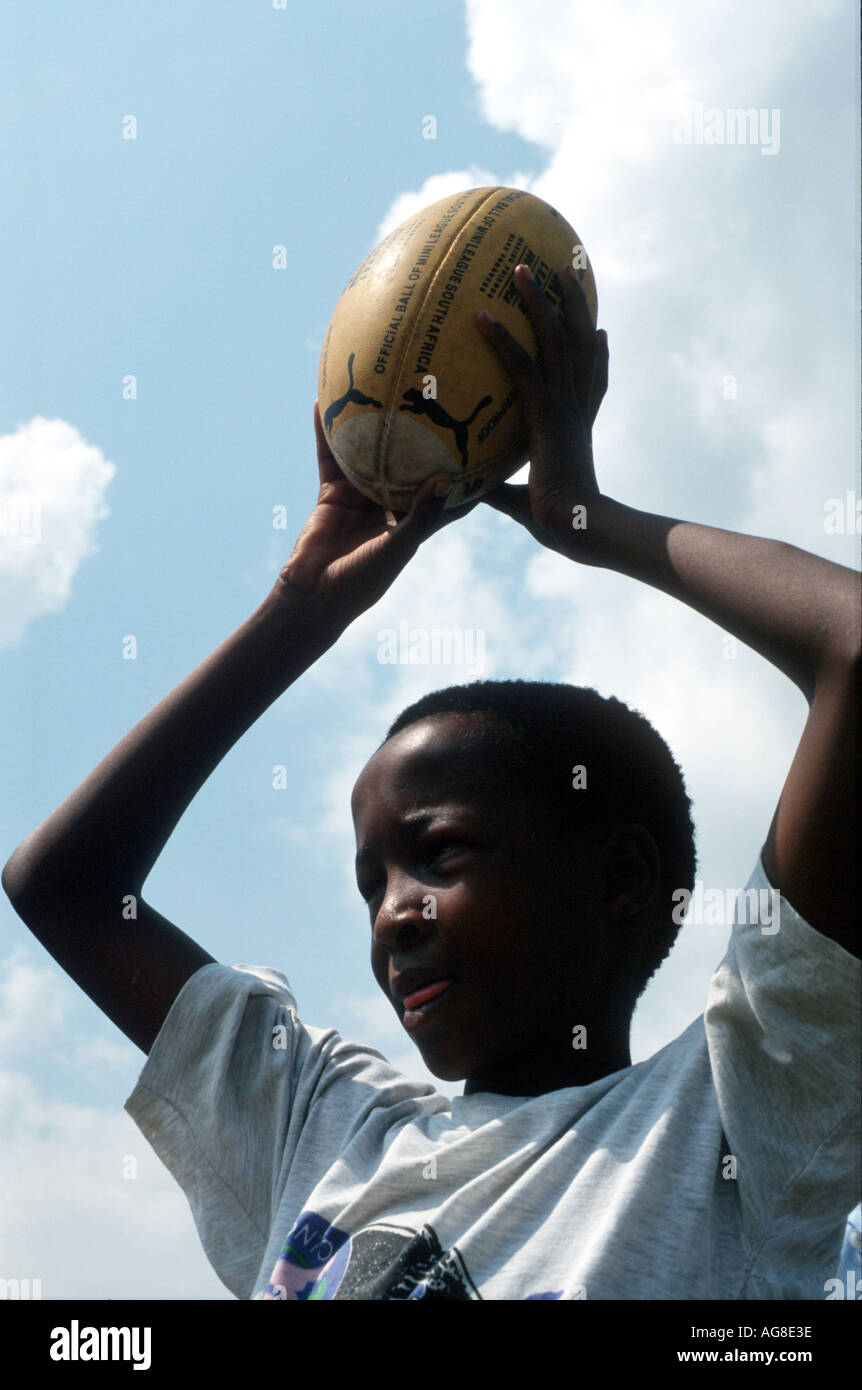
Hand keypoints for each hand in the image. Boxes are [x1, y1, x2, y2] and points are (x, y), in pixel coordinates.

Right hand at [277, 402, 477, 622]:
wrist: (313, 597)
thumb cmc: (362, 581)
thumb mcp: (396, 549)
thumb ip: (420, 516)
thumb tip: (446, 479)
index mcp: (418, 523)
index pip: (454, 494)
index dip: (472, 471)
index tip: (490, 441)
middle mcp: (393, 506)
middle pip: (413, 463)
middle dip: (425, 436)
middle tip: (441, 398)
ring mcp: (363, 497)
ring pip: (371, 454)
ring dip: (374, 425)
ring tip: (382, 387)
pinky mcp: (334, 494)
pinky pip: (331, 457)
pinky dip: (326, 432)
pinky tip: (323, 402)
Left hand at [476, 262, 608, 558]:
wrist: (577, 528)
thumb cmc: (556, 524)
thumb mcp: (521, 501)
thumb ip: (497, 489)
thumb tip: (467, 491)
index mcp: (579, 426)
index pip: (593, 383)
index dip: (598, 357)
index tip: (599, 333)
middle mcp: (577, 408)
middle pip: (580, 344)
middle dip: (572, 305)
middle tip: (563, 272)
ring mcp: (565, 406)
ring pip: (556, 341)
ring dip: (540, 302)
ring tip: (523, 268)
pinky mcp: (547, 414)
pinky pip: (522, 367)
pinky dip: (502, 339)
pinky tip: (481, 315)